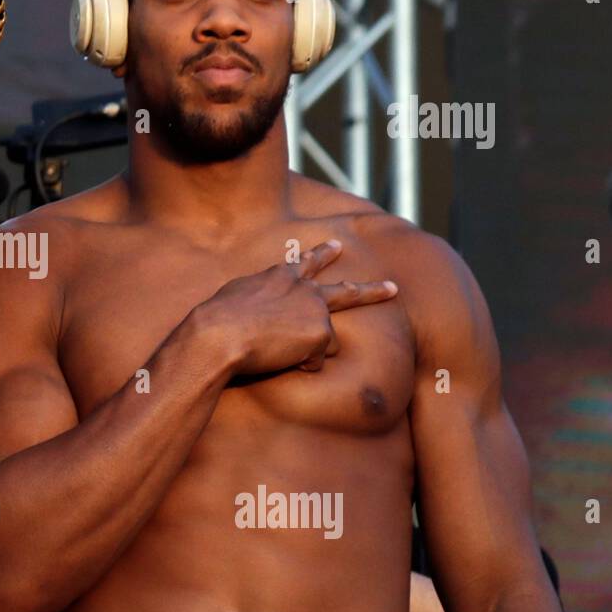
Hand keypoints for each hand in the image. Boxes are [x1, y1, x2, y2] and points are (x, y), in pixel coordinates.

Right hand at [199, 239, 398, 374]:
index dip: (323, 254)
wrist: (221, 333)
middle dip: (371, 291)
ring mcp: (316, 310)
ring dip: (310, 350)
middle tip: (393, 288)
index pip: (306, 262)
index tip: (337, 246)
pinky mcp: (321, 334)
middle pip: (345, 290)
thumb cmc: (218, 318)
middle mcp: (305, 290)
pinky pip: (314, 360)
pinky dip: (299, 364)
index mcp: (281, 277)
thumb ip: (257, 296)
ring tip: (287, 352)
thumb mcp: (236, 295)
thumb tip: (259, 309)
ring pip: (326, 340)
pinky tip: (278, 359)